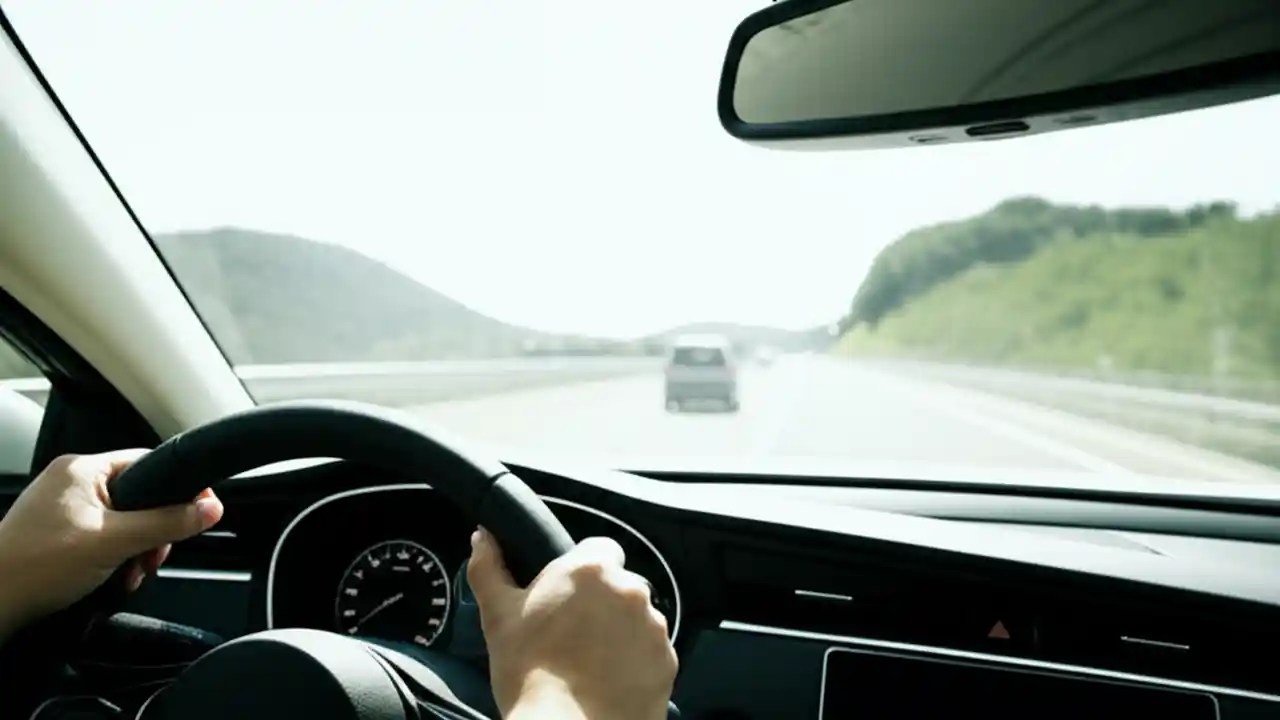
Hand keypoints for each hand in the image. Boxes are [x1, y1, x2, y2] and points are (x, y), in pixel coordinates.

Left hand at [0, 450, 222, 638]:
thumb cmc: (35, 567)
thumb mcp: (114, 542)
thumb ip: (166, 523)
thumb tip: (211, 508)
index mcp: (82, 469)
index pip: (149, 464)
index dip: (179, 489)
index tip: (199, 513)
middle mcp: (72, 482)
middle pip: (140, 496)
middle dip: (154, 531)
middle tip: (152, 557)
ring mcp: (64, 508)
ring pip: (125, 520)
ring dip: (137, 549)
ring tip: (130, 573)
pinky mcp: (59, 533)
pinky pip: (105, 536)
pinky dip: (116, 557)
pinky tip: (115, 577)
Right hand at [468, 528, 676, 719]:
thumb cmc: (527, 672)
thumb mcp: (499, 617)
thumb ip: (489, 569)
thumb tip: (482, 537)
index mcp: (591, 569)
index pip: (600, 548)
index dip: (583, 570)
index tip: (568, 596)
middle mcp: (631, 590)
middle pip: (621, 584)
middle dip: (603, 602)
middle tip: (575, 633)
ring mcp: (654, 627)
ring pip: (639, 618)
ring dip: (622, 631)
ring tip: (592, 662)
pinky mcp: (668, 661)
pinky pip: (652, 652)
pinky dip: (637, 662)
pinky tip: (610, 680)